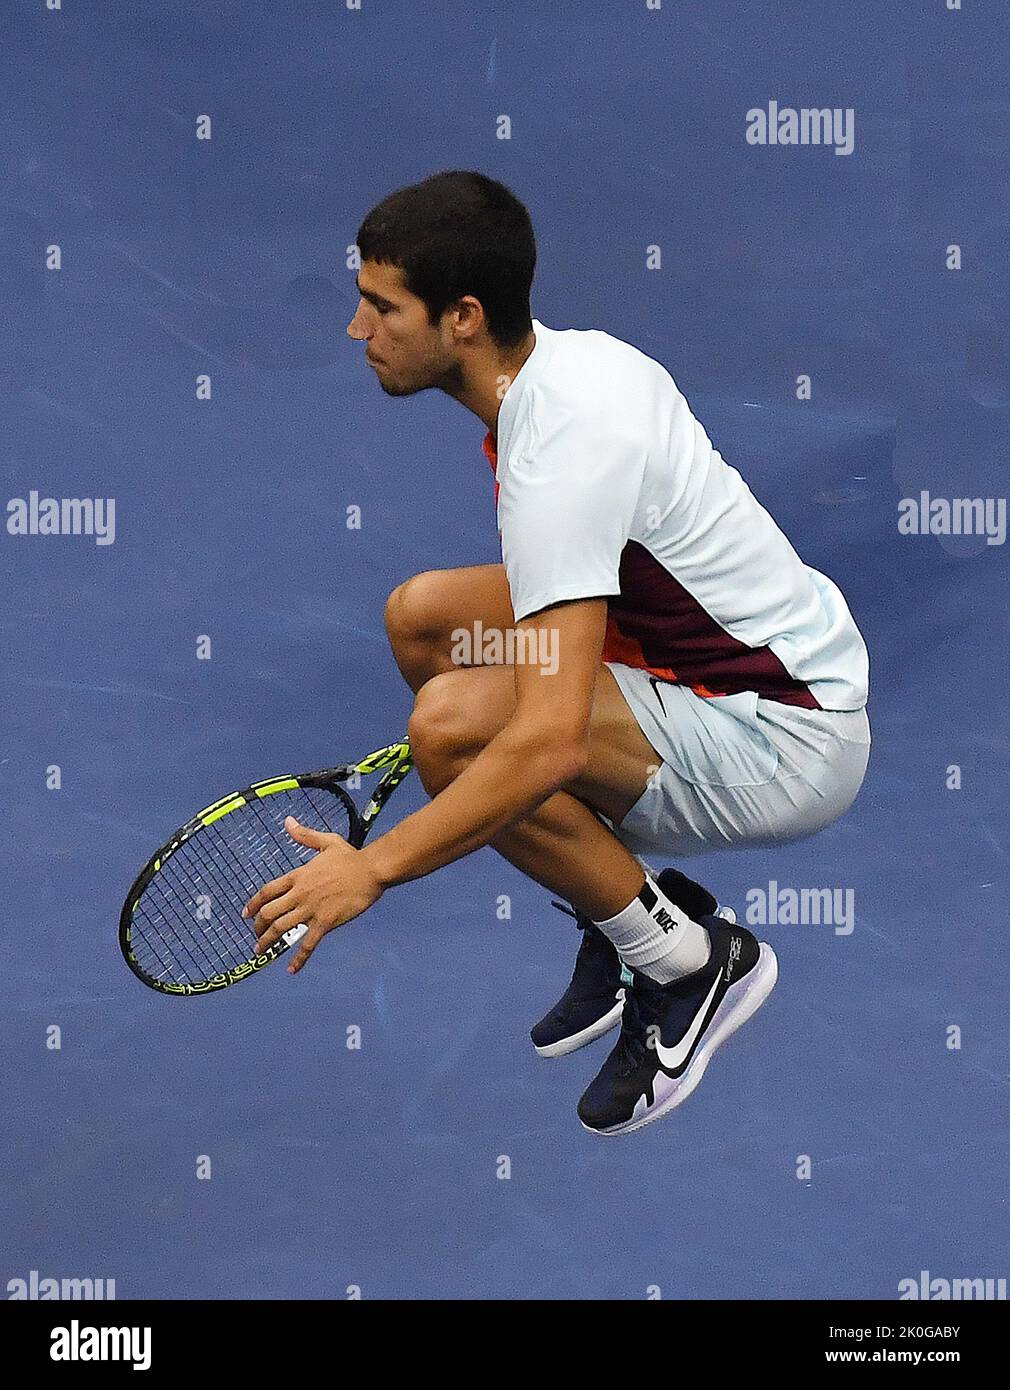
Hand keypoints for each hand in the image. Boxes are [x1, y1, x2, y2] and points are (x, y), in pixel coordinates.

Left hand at [242, 817, 383, 973]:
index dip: (253, 904)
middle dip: (258, 926)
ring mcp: (312, 909)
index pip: (267, 891)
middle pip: (269, 912)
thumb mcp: (326, 842)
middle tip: (255, 936)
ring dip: (267, 942)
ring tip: (260, 951)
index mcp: (298, 876)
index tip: (245, 914)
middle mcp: (300, 894)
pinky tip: (291, 969)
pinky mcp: (326, 922)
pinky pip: (308, 943)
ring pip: (281, 928)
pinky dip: (298, 958)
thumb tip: (288, 822)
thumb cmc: (351, 856)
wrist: (371, 870)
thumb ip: (304, 835)